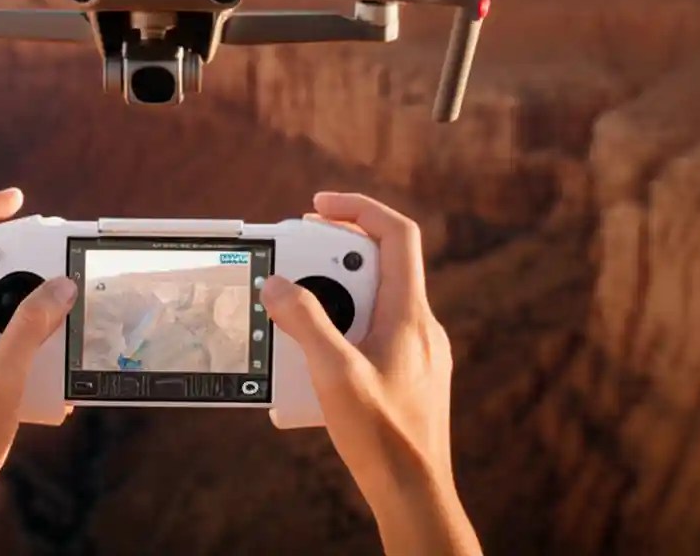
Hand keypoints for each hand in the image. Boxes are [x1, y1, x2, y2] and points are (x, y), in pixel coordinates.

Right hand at [259, 191, 480, 555]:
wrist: (415, 493)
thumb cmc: (383, 437)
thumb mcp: (333, 374)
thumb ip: (304, 322)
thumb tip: (278, 285)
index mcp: (410, 314)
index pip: (396, 235)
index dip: (358, 208)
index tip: (318, 205)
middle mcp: (421, 326)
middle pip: (379, 265)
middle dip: (332, 256)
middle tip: (295, 258)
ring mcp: (419, 351)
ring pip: (374, 302)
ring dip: (334, 299)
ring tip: (299, 318)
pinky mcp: (411, 374)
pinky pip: (375, 334)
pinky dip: (344, 331)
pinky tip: (318, 361)